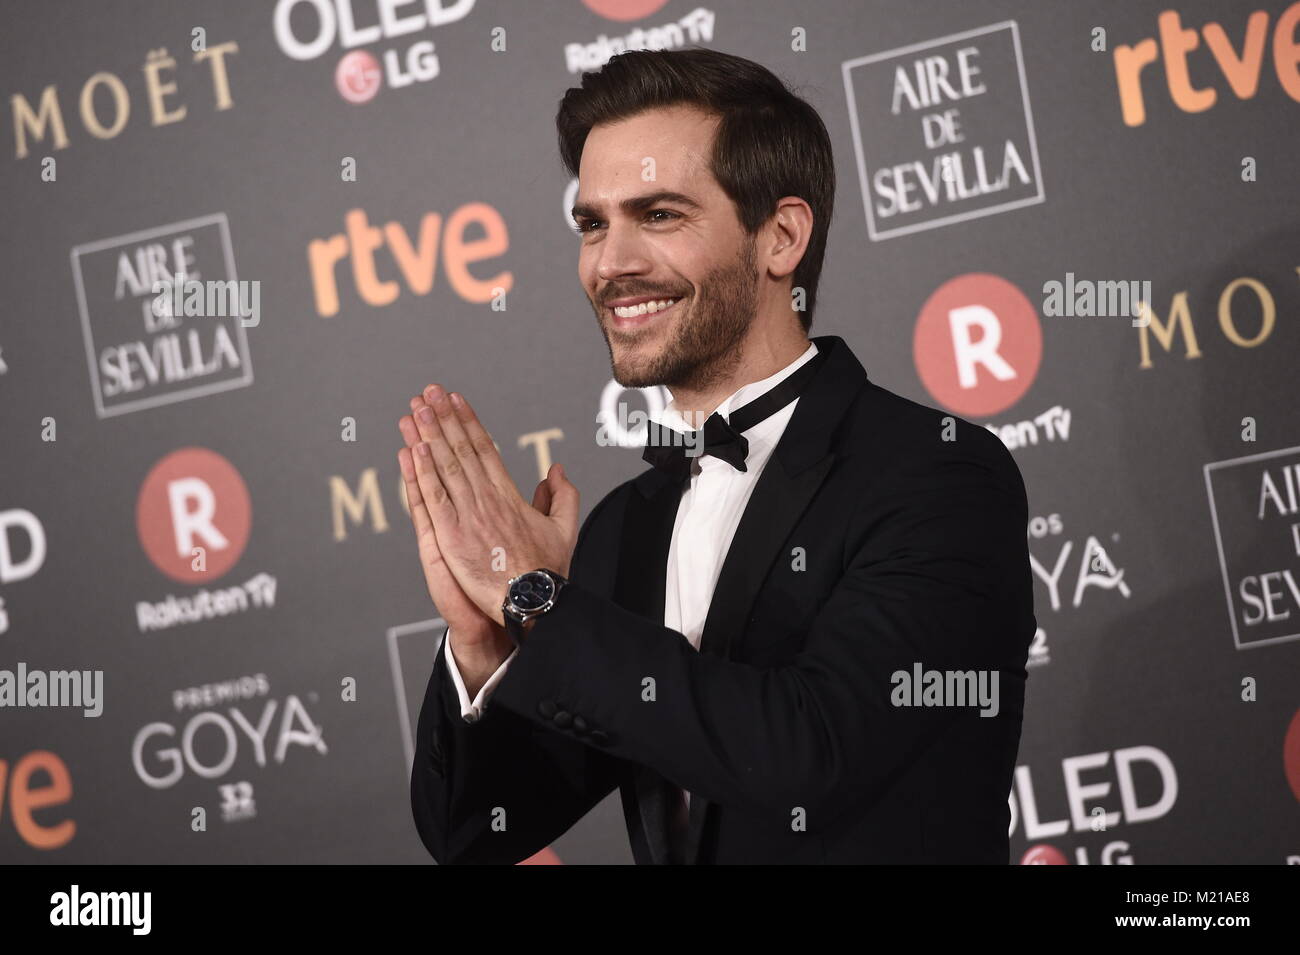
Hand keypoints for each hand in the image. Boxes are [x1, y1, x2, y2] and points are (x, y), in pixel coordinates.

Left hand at [403, 385, 578, 626]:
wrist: (533, 602)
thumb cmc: (548, 571)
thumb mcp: (564, 528)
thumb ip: (561, 496)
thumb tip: (556, 470)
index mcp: (510, 496)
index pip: (485, 449)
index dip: (468, 421)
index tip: (456, 400)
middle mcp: (486, 500)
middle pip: (460, 450)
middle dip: (443, 418)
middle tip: (429, 393)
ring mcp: (467, 517)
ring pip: (443, 467)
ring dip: (428, 436)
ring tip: (415, 410)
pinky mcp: (450, 537)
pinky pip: (432, 498)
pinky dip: (421, 473)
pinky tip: (413, 449)